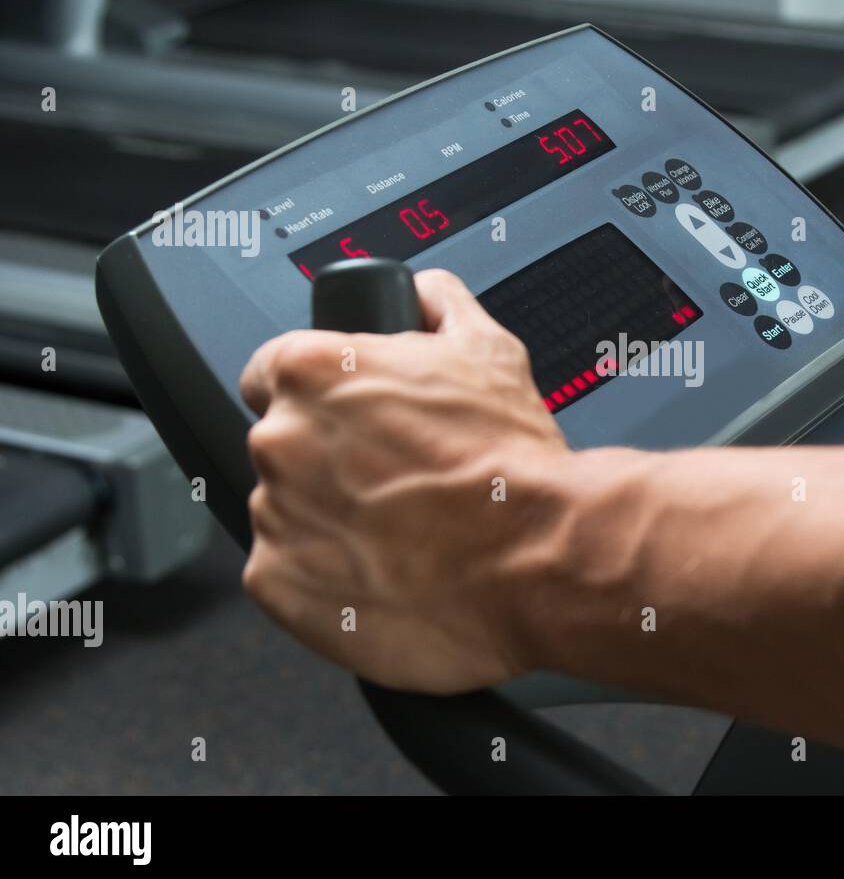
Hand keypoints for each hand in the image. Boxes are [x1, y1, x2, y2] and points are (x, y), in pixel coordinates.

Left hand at [238, 269, 569, 693]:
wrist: (536, 558)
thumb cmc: (511, 460)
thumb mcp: (490, 350)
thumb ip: (440, 304)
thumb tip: (424, 293)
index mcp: (312, 372)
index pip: (272, 371)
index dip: (318, 394)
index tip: (350, 419)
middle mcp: (279, 440)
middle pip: (284, 445)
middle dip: (330, 460)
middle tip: (394, 478)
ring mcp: (274, 517)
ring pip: (288, 511)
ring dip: (331, 519)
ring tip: (401, 531)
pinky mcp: (278, 585)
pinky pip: (289, 574)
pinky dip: (328, 577)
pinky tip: (386, 571)